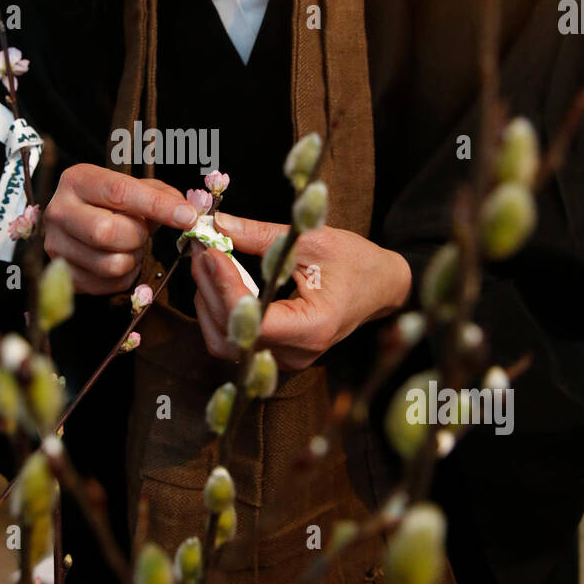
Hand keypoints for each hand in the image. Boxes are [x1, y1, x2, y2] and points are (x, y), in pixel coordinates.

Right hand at [42, 163, 197, 296]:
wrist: (81, 222)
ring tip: (130, 246)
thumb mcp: (136, 188)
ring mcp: (56, 245)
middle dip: (137, 236)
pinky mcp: (64, 274)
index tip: (186, 216)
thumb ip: (163, 195)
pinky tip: (121, 259)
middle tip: (143, 232)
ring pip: (109, 263)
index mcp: (77, 180)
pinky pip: (106, 284)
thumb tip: (189, 212)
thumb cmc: (112, 204)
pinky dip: (124, 276)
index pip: (119, 192)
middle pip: (106, 232)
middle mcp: (59, 211)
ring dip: (132, 258)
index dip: (157, 205)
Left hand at [189, 211, 412, 370]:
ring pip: (227, 342)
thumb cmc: (356, 262)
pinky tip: (220, 282)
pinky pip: (236, 340)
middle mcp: (297, 353)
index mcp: (314, 327)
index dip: (226, 288)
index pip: (255, 320)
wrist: (380, 287)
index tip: (212, 252)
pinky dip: (221, 312)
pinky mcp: (276, 353)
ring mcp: (285, 359)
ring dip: (210, 302)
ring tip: (208, 262)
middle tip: (202, 250)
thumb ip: (262, 235)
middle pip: (233, 334)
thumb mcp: (313, 241)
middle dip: (211, 290)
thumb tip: (219, 225)